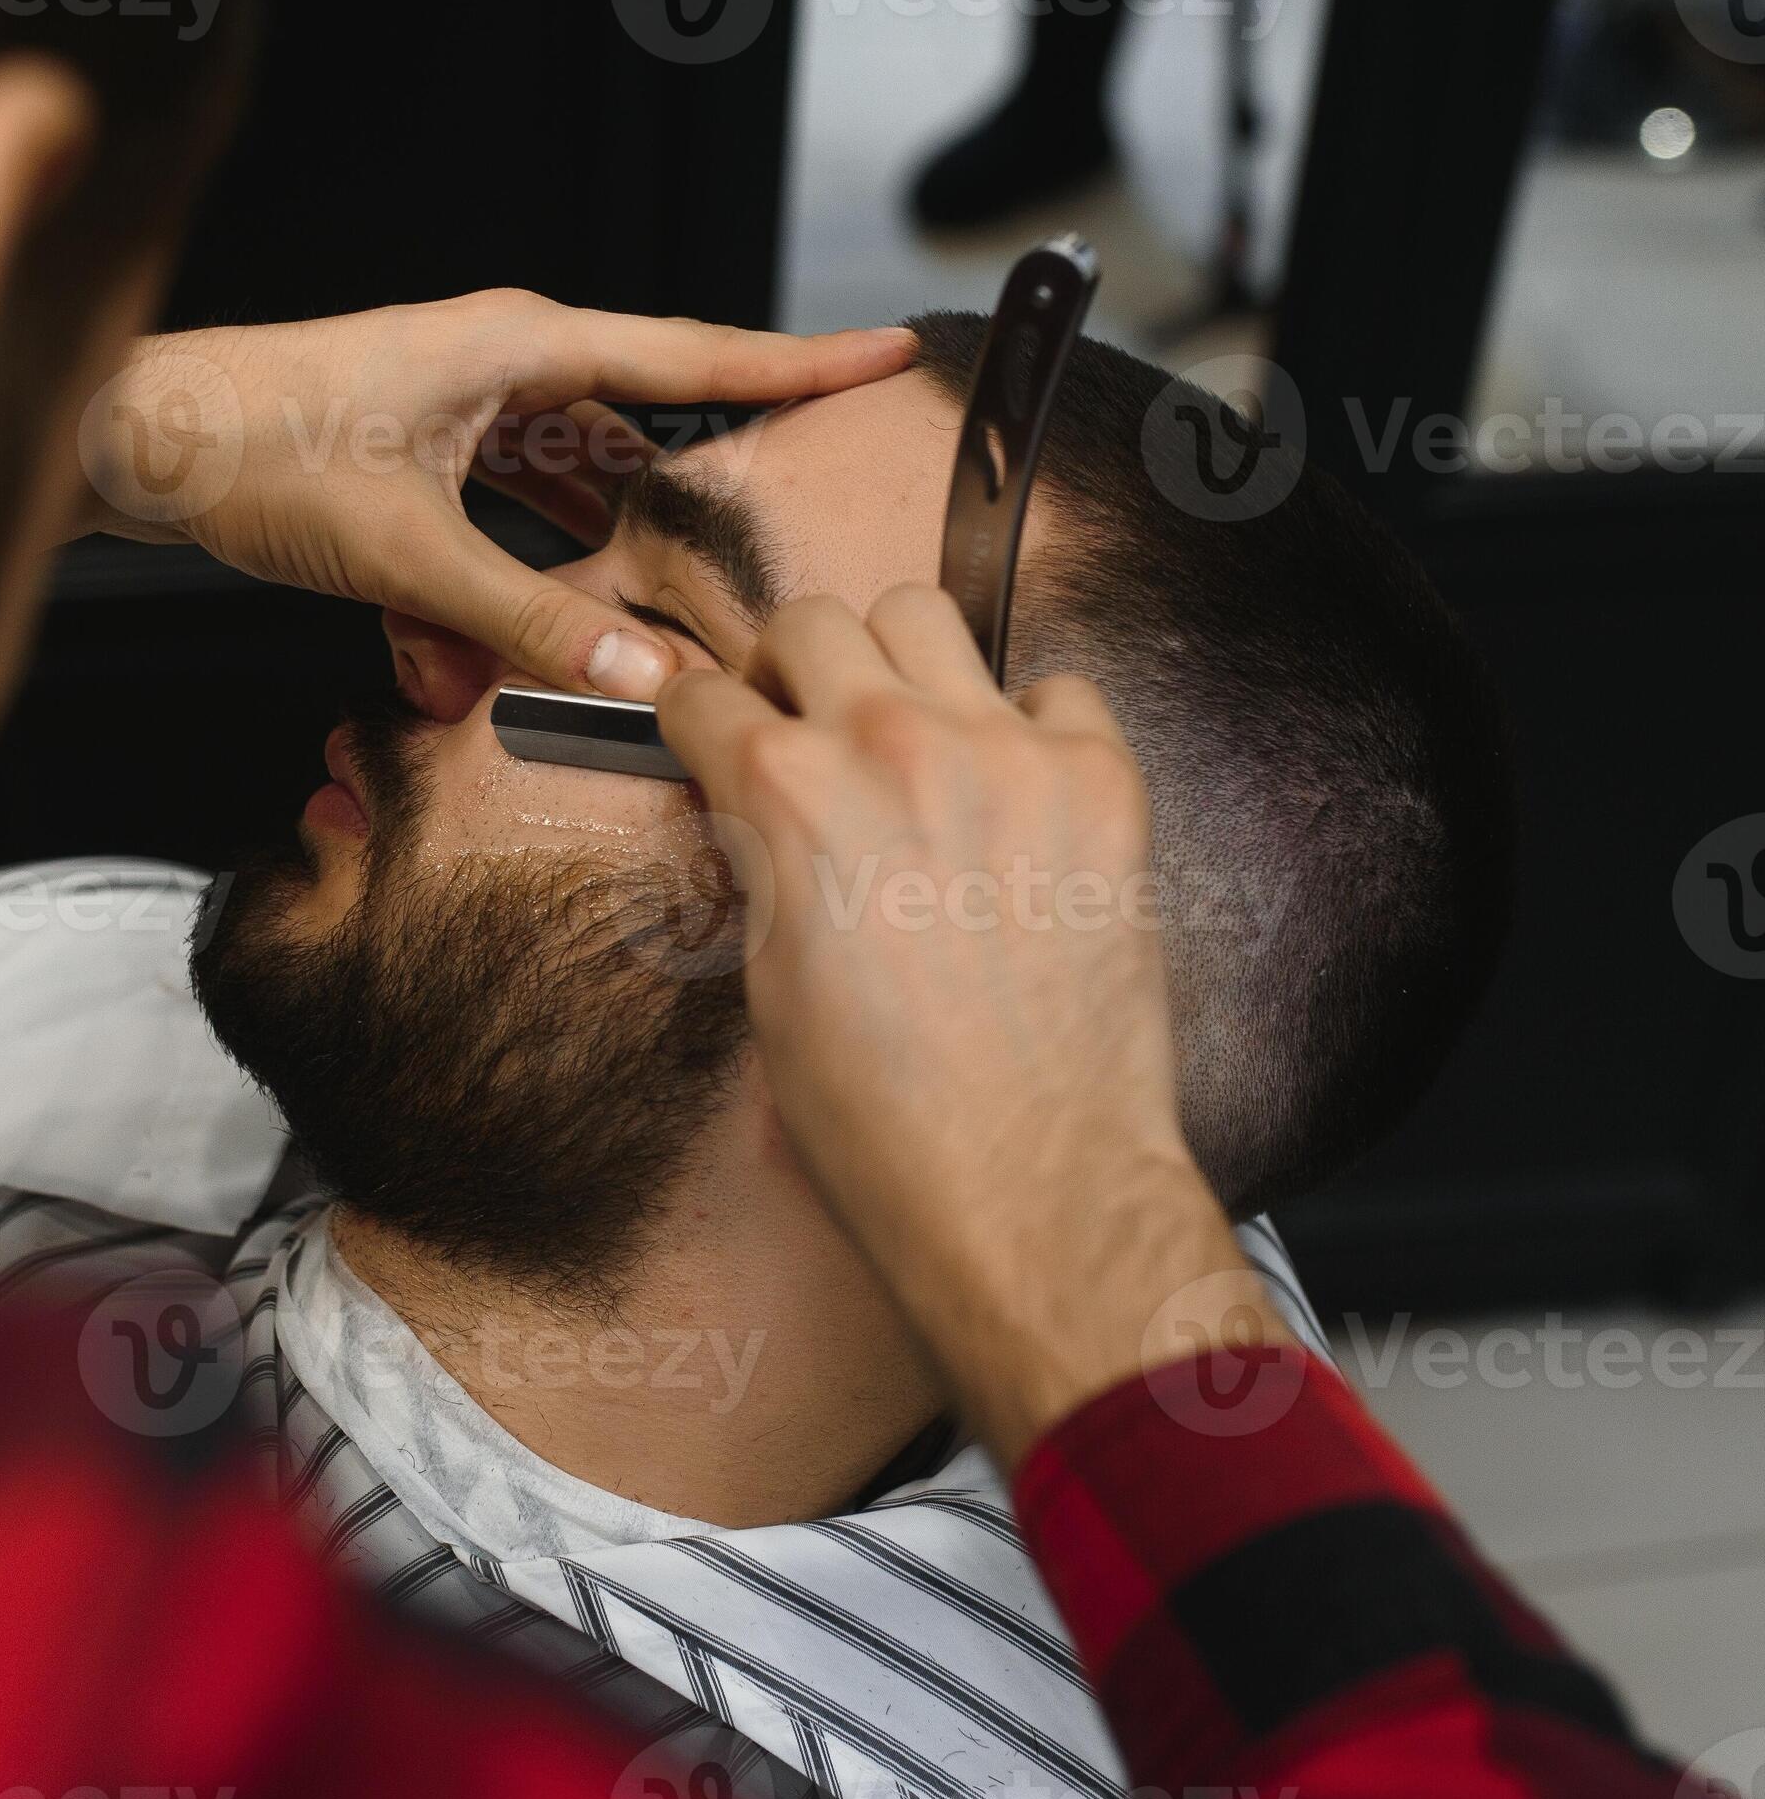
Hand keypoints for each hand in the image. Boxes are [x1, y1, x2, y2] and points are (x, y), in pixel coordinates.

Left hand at [78, 292, 915, 696]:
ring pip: (544, 516)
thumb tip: (638, 676)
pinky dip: (468, 606)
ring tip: (524, 663)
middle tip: (711, 590)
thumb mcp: (408, 554)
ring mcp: (452, 415)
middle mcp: (497, 367)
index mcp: (520, 347)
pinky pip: (482, 538)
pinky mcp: (410, 462)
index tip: (888, 356)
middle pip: (623, 456)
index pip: (696, 354)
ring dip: (537, 598)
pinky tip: (434, 669)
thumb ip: (529, 622)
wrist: (133, 450)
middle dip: (648, 539)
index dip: (799, 366)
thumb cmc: (253, 451)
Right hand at [657, 586, 1272, 1461]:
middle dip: (792, 670)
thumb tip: (760, 813)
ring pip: (925, 616)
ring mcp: (1006, 751)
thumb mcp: (763, 978)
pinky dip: (1026, 720)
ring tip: (907, 732)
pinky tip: (1013, 789)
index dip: (699, 723)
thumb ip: (760, 858)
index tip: (716, 738)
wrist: (1024, 1182)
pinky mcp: (1099, 780)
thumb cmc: (883, 1119)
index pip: (704, 693)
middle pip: (815, 621)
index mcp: (782, 796)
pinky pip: (1056, 688)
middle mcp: (890, 745)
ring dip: (899, 664)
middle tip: (806, 727)